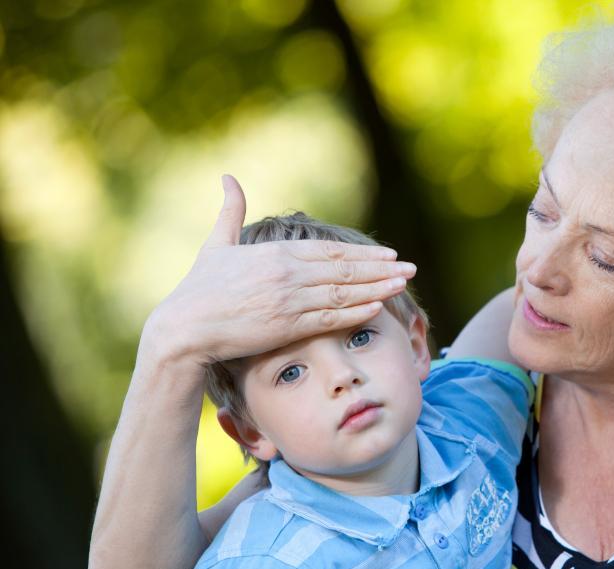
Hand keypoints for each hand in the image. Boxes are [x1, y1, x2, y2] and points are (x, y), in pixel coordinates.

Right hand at [146, 175, 415, 365]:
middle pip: (345, 269)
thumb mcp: (216, 244)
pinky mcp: (287, 326)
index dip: (362, 253)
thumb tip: (227, 177)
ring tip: (403, 285)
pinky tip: (378, 307)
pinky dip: (356, 312)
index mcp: (276, 254)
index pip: (331, 251)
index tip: (388, 254)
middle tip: (410, 268)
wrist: (185, 329)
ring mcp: (290, 300)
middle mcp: (288, 274)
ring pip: (344, 292)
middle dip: (381, 268)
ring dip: (377, 288)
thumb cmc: (199, 289)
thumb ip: (230, 212)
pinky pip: (330, 318)